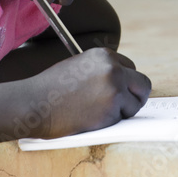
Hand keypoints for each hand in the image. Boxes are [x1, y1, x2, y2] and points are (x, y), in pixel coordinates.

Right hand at [29, 47, 150, 139]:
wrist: (35, 103)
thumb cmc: (51, 89)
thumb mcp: (79, 68)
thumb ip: (101, 71)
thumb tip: (122, 82)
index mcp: (104, 55)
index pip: (130, 68)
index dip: (126, 82)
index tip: (118, 91)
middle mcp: (113, 67)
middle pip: (142, 83)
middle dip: (135, 96)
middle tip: (123, 106)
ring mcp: (115, 87)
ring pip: (136, 103)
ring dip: (123, 111)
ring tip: (98, 112)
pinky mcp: (113, 106)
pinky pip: (125, 117)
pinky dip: (113, 121)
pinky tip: (93, 118)